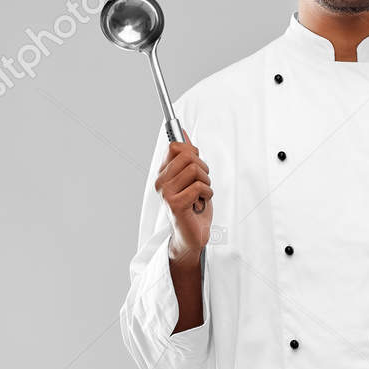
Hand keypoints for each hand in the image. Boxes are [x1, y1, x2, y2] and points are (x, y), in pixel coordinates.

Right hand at [156, 127, 212, 257]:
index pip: (175, 146)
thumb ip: (187, 156)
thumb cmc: (193, 208)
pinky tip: (201, 203)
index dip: (192, 153)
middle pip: (188, 156)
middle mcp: (161, 182)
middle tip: (201, 184)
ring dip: (206, 183)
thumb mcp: (192, 178)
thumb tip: (183, 132)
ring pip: (195, 170)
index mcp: (163, 173)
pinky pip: (199, 186)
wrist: (191, 236)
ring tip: (201, 195)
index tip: (196, 166)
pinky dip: (207, 194)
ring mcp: (166, 193)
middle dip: (203, 168)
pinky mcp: (175, 204)